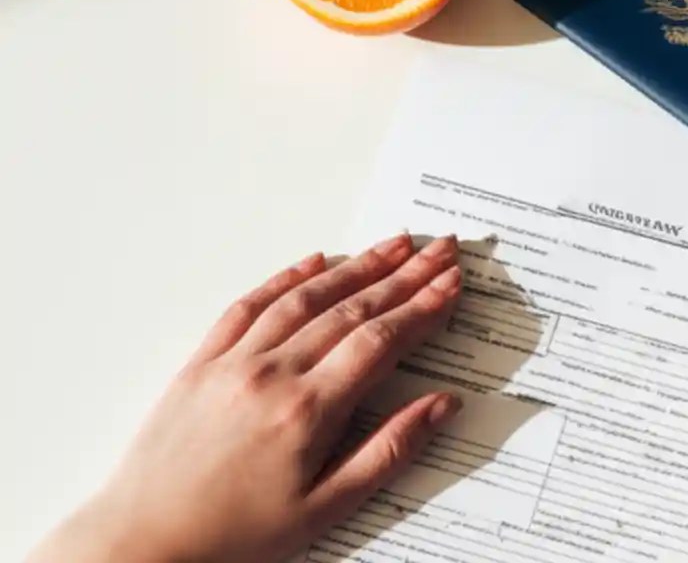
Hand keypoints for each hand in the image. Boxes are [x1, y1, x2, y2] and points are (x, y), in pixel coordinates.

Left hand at [27, 233, 462, 562]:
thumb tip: (442, 405)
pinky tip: (315, 259)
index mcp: (308, 411)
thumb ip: (389, 450)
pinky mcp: (201, 362)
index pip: (381, 341)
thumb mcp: (327, 508)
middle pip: (352, 308)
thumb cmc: (236, 535)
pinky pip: (249, 305)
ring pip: (306, 298)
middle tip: (440, 248)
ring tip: (395, 244)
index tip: (451, 283)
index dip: (422, 307)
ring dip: (356, 266)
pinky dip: (286, 277)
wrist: (146, 544)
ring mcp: (233, 362)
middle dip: (404, 274)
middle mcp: (271, 374)